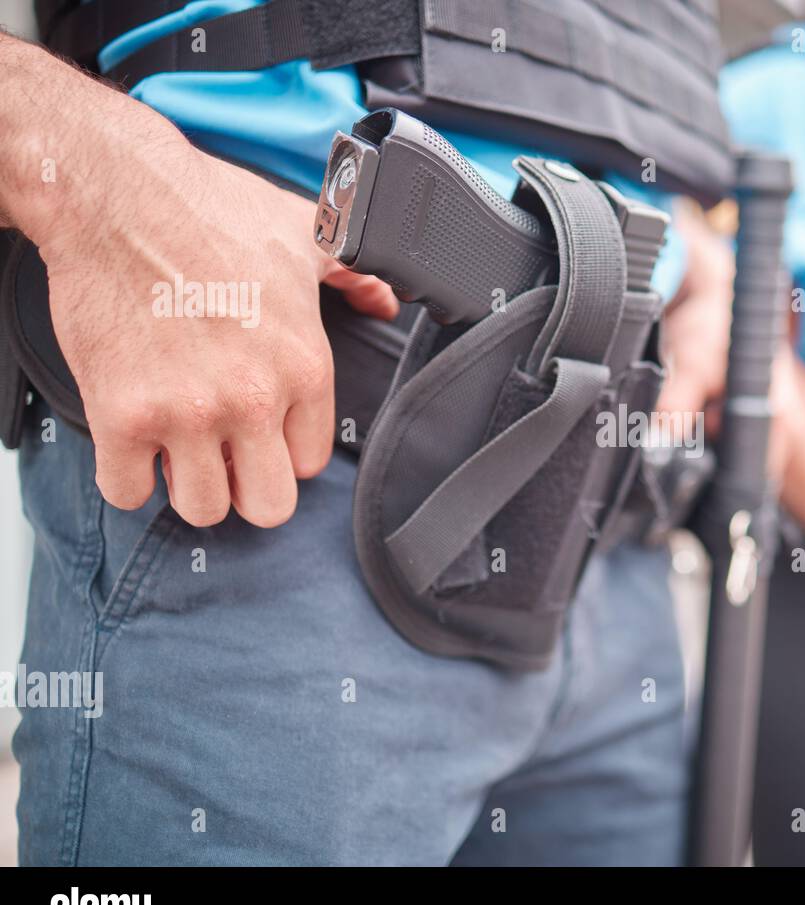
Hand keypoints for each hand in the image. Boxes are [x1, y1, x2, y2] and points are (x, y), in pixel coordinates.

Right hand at [37, 136, 397, 527]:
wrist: (117, 193)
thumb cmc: (210, 209)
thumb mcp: (307, 236)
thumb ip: (354, 274)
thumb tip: (384, 301)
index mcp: (304, 365)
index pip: (310, 461)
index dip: (284, 451)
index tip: (263, 432)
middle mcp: (254, 398)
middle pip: (269, 506)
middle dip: (248, 488)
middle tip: (226, 459)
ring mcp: (187, 412)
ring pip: (203, 509)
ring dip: (189, 486)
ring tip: (179, 450)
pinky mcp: (122, 416)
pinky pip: (127, 493)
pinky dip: (127, 478)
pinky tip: (133, 447)